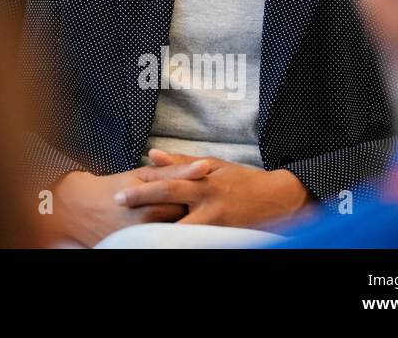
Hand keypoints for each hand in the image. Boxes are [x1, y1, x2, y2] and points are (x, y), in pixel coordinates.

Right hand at [53, 159, 215, 246]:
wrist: (78, 209)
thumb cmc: (112, 187)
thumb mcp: (141, 175)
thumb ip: (174, 171)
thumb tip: (204, 166)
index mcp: (153, 206)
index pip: (190, 204)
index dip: (199, 196)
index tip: (202, 192)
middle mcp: (149, 228)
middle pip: (186, 222)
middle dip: (194, 212)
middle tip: (196, 204)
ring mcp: (144, 242)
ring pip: (177, 233)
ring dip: (183, 223)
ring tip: (182, 214)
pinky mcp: (139, 248)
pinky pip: (164, 242)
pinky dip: (170, 233)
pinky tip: (167, 225)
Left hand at [111, 149, 314, 228]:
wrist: (279, 199)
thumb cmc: (241, 180)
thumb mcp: (212, 165)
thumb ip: (180, 162)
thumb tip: (151, 154)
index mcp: (202, 183)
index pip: (166, 186)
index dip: (141, 192)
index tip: (118, 196)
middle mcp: (209, 203)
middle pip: (170, 210)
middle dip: (145, 215)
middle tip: (121, 217)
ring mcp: (218, 223)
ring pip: (183, 232)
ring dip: (160, 233)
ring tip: (137, 237)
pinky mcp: (226, 237)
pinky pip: (198, 240)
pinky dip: (182, 241)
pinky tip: (167, 243)